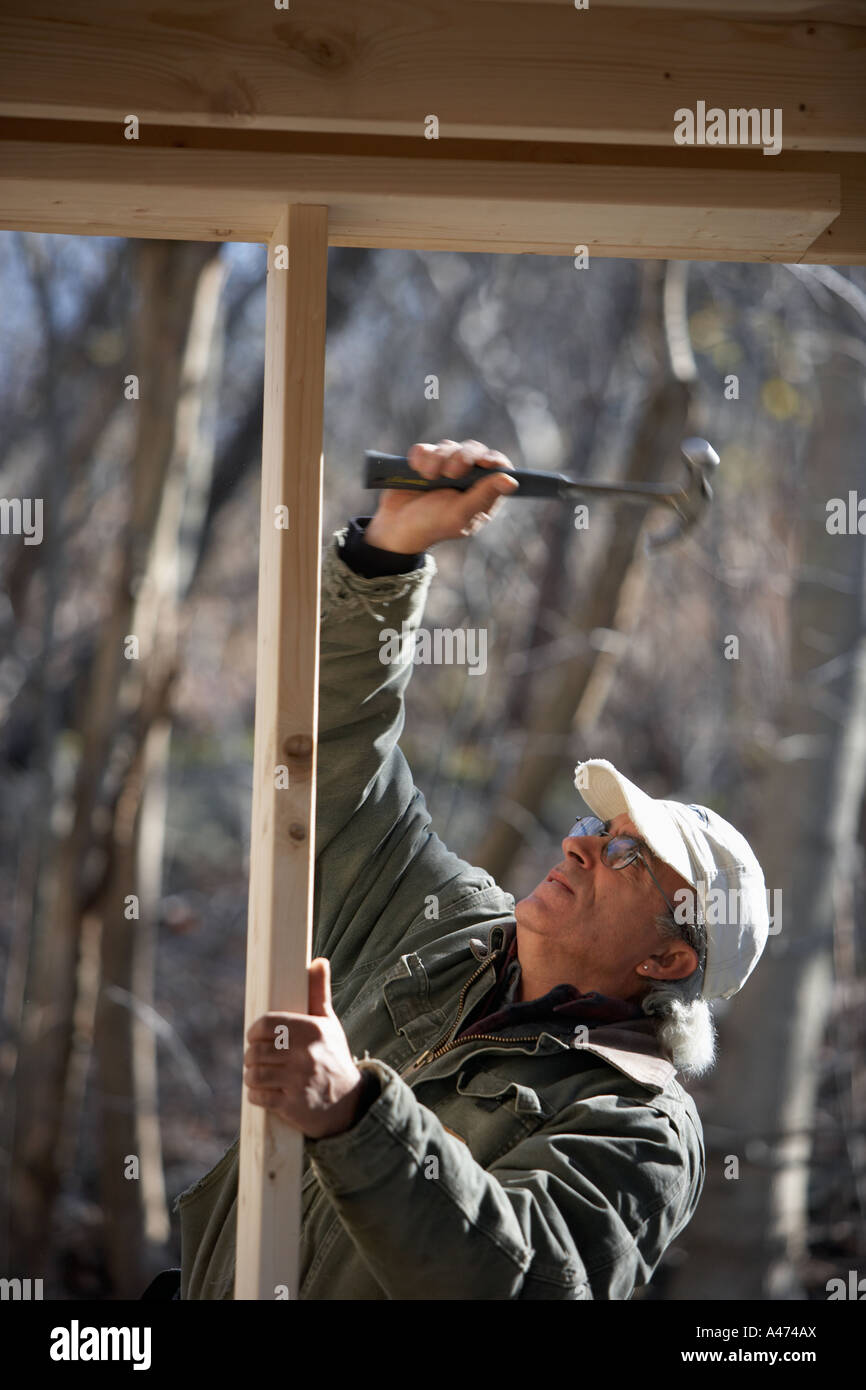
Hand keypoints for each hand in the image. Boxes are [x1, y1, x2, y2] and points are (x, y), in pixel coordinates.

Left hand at [243, 958, 365, 1138]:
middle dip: (251, 1056)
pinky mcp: (293, 1106)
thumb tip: (319, 961)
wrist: (350, 1103)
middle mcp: (305, 1055)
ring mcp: (299, 1081)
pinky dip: (255, 1095)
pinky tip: (262, 1092)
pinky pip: (259, 1097)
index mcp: (312, 1030)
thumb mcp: (329, 1024)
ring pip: (254, 1074)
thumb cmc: (334, 1057)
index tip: (255, 1038)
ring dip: (251, 1076)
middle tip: (256, 1059)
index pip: (266, 1025)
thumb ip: (318, 992)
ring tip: (257, 1075)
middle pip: (256, 1051)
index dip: (254, 1032)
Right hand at [364, 438, 518, 553]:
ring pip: (448, 446)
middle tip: (450, 473)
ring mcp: (444, 468)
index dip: (494, 460)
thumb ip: (484, 495)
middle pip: (473, 450)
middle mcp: (467, 477)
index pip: (498, 467)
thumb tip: (512, 480)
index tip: (484, 462)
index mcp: (482, 492)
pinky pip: (425, 448)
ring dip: (438, 458)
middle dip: (462, 457)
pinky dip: (421, 456)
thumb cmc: (433, 525)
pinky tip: (416, 470)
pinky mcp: (424, 463)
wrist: (397, 528)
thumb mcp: (460, 513)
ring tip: (428, 477)